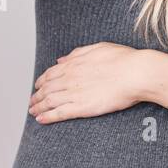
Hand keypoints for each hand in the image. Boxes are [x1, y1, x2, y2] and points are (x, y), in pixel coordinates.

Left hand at [28, 43, 149, 121]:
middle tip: (32, 102)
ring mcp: (74, 93)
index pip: (50, 73)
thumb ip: (77, 53)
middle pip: (46, 88)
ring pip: (49, 101)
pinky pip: (59, 113)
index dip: (42, 81)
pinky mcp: (82, 107)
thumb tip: (61, 59)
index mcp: (74, 63)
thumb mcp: (99, 48)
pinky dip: (47, 117)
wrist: (136, 73)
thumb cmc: (124, 59)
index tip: (38, 86)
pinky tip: (41, 120)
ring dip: (38, 107)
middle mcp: (70, 78)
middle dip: (37, 96)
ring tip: (33, 112)